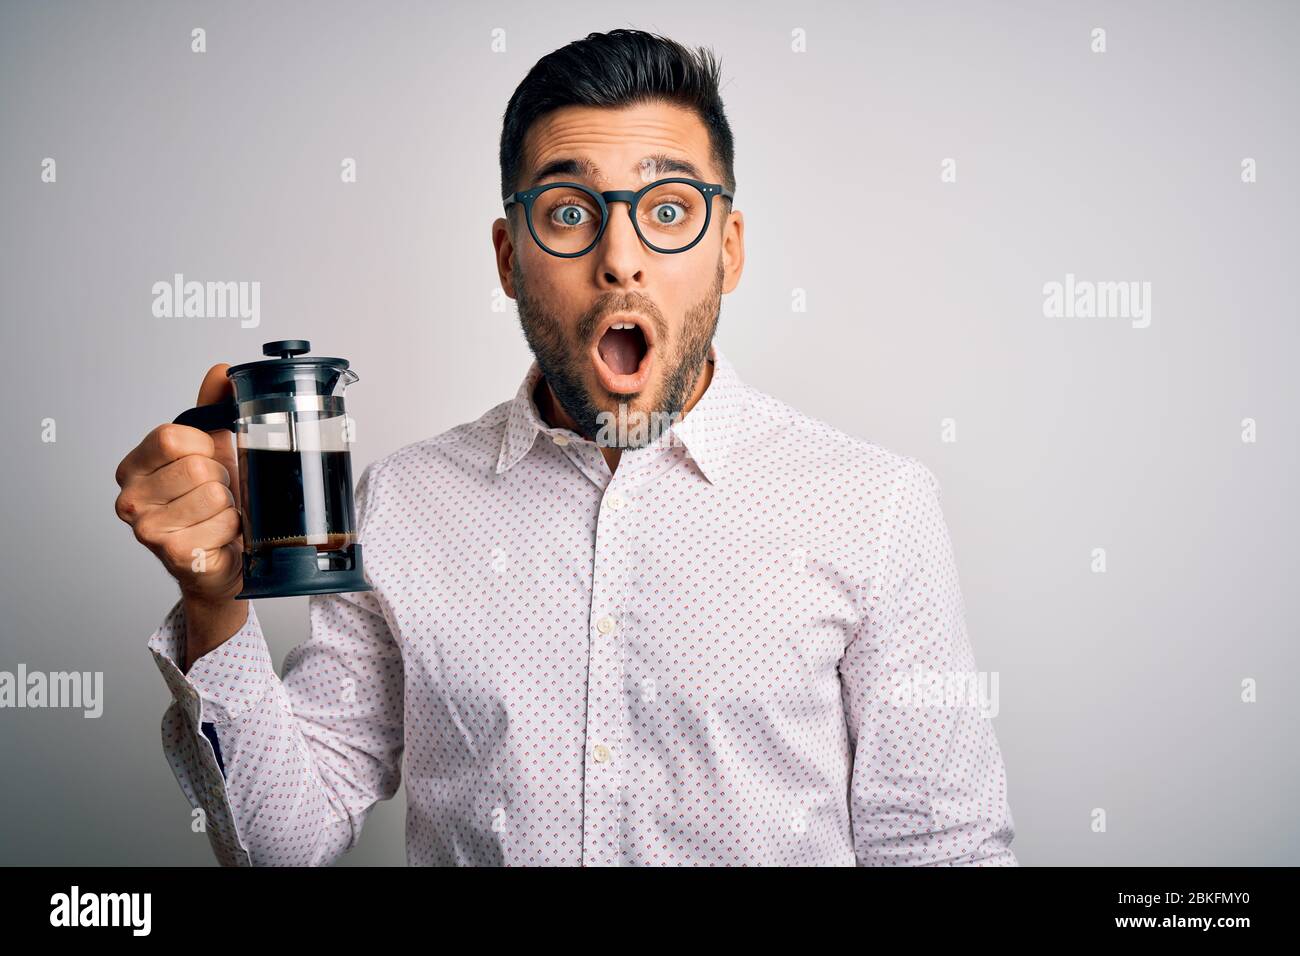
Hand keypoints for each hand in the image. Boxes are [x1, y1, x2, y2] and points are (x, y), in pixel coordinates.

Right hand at [114, 364, 243, 603]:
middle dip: (220, 479)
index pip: (171, 436)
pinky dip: (232, 529)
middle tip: (215, 494)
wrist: (221, 558)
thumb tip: (221, 371)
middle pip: (197, 467)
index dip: (204, 446)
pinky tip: (218, 536)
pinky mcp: (172, 554)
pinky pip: (223, 524)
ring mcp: (147, 530)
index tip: (207, 460)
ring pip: (213, 495)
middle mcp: (131, 498)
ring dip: (228, 505)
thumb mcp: (212, 451)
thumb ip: (212, 409)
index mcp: (134, 466)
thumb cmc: (211, 504)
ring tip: (217, 515)